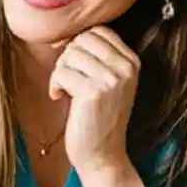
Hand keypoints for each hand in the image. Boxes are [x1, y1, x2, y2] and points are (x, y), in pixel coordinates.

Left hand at [48, 27, 139, 175]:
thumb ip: (94, 57)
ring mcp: (112, 79)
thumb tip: (62, 36)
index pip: (99, 31)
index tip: (72, 64)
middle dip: (68, 57)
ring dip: (60, 72)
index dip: (79, 44)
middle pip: (83, 39)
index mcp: (132, 62)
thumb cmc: (97, 117)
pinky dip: (55, 84)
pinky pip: (61, 72)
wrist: (102, 155)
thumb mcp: (107, 82)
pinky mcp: (93, 92)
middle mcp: (126, 68)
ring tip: (65, 90)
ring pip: (70, 54)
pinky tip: (59, 98)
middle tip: (67, 79)